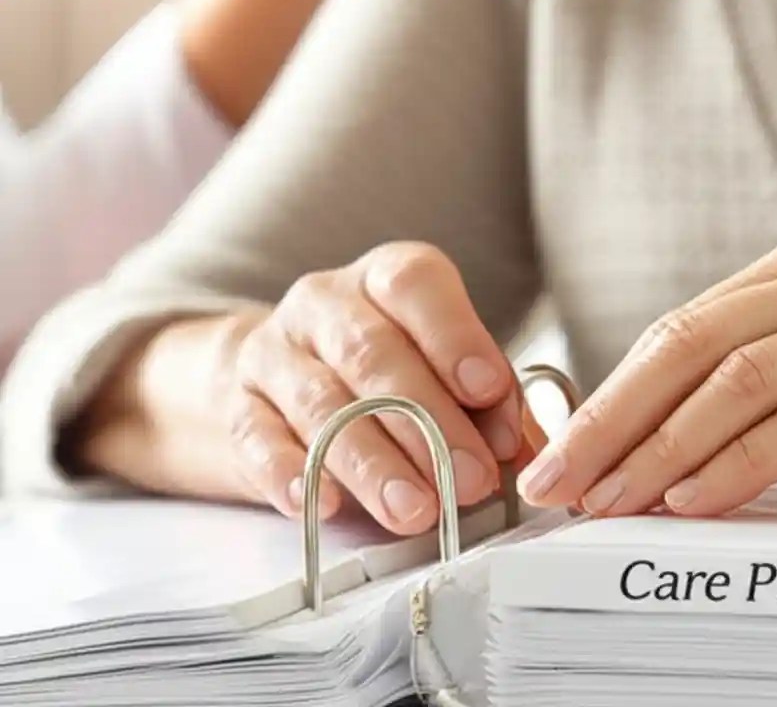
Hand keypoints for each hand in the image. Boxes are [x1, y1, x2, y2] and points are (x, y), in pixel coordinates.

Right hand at [220, 241, 541, 533]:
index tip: (487, 391)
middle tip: (470, 480)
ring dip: (373, 463)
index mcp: (387, 279)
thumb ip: (492, 405)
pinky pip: (258, 438)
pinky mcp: (237, 405)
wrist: (277, 378)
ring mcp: (274, 352)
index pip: (414, 285)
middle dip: (428, 423)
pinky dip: (293, 474)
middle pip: (372, 354)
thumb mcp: (446, 371)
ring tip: (415, 510)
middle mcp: (325, 302)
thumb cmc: (390, 374)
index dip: (453, 336)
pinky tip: (323, 504)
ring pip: (321, 403)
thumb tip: (526, 452)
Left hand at [518, 215, 776, 516]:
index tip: (572, 448)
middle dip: (613, 418)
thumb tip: (691, 438)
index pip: (688, 324)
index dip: (616, 391)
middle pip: (693, 342)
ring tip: (612, 501)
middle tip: (560, 478)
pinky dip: (745, 460)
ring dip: (662, 447)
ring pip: (740, 377)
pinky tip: (699, 497)